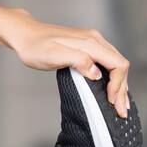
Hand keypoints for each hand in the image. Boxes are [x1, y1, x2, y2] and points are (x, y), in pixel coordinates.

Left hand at [5, 13, 131, 117]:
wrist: (24, 35)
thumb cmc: (35, 46)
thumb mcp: (53, 55)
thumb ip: (78, 61)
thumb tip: (96, 73)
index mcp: (90, 43)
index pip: (117, 64)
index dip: (118, 84)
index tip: (111, 100)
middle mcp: (95, 40)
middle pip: (120, 65)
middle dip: (122, 89)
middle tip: (121, 110)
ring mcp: (92, 42)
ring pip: (115, 64)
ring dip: (119, 85)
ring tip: (120, 104)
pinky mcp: (86, 47)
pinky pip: (106, 62)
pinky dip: (112, 77)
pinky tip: (111, 88)